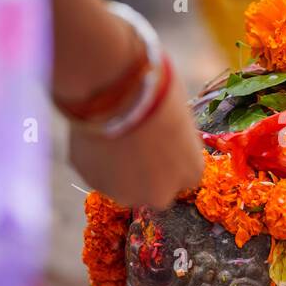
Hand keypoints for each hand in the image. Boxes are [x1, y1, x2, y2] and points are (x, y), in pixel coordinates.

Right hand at [69, 78, 204, 210]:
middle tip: (134, 140)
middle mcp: (162, 193)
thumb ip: (176, 134)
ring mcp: (126, 194)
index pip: (185, 174)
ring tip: (112, 135)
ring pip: (124, 185)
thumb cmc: (154, 91)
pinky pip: (98, 174)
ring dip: (120, 168)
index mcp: (191, 172)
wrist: (112, 92)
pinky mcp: (95, 186)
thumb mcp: (179, 112)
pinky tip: (96, 136)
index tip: (160, 139)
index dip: (171, 156)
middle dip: (146, 169)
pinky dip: (98, 161)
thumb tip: (166, 129)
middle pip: (156, 187)